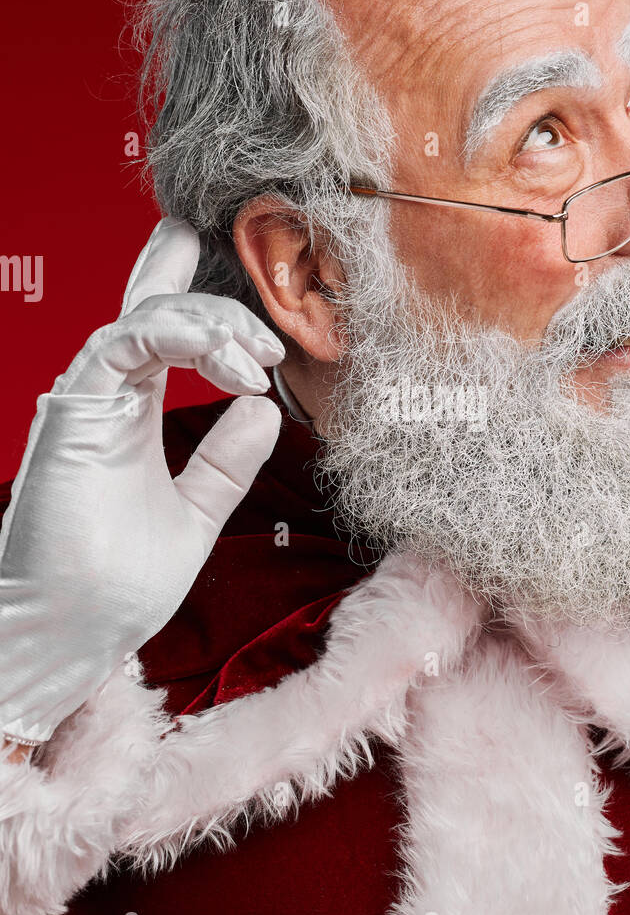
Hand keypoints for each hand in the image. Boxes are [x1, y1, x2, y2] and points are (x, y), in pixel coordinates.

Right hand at [0, 218, 284, 745]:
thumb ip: (224, 464)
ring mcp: (89, 400)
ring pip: (145, 317)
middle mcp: (106, 397)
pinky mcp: (75, 412)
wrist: (75, 632)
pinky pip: (124, 344)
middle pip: (154, 309)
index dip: (189, 290)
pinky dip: (179, 336)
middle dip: (217, 305)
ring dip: (211, 324)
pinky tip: (226, 359)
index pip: (158, 332)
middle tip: (269, 339)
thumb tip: (265, 413)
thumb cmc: (117, 585)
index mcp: (130, 412)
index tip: (237, 282)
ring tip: (258, 357)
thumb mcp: (195, 514)